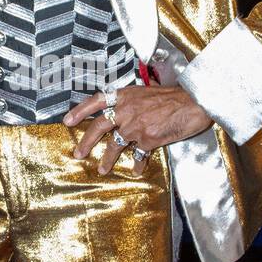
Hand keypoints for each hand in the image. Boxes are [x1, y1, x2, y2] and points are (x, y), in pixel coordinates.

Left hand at [62, 84, 213, 175]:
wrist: (194, 103)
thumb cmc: (175, 97)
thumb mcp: (149, 92)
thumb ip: (134, 102)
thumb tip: (125, 111)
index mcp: (126, 95)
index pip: (97, 100)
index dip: (80, 110)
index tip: (67, 120)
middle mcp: (127, 110)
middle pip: (98, 126)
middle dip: (86, 142)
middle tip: (78, 153)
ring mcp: (136, 126)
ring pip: (115, 145)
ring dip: (107, 159)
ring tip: (102, 169)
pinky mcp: (148, 139)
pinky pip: (139, 154)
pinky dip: (138, 163)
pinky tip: (137, 169)